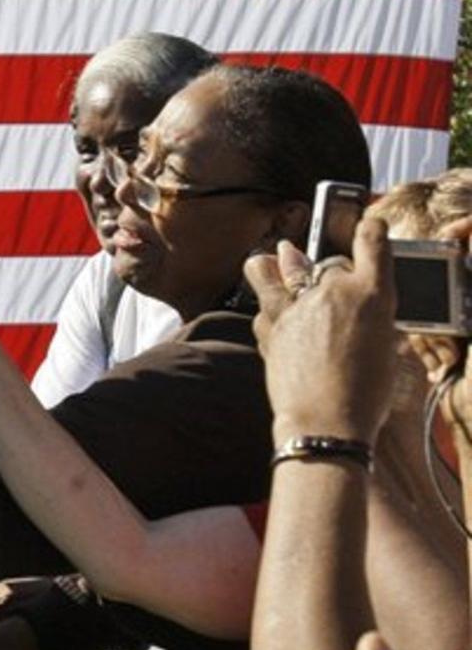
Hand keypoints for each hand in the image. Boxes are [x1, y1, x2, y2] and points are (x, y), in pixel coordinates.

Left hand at [243, 218, 397, 443]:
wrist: (325, 423)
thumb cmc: (365, 395)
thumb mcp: (386, 350)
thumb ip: (370, 318)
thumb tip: (351, 304)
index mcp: (371, 295)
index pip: (372, 242)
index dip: (370, 229)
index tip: (368, 226)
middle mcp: (331, 292)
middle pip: (327, 262)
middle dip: (330, 272)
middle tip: (331, 289)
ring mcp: (295, 306)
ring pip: (275, 265)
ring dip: (276, 264)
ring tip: (272, 261)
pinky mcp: (269, 324)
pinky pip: (265, 303)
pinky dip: (269, 307)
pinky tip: (272, 314)